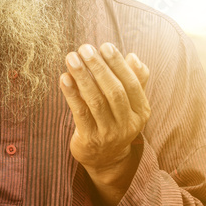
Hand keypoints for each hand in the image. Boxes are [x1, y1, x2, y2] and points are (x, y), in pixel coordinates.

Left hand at [60, 42, 150, 184]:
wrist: (106, 159)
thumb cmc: (117, 121)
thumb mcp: (131, 103)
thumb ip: (135, 80)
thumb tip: (133, 57)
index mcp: (142, 111)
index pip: (131, 83)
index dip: (118, 64)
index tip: (105, 46)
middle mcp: (128, 124)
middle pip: (114, 91)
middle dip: (98, 67)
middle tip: (85, 48)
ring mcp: (109, 134)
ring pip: (96, 101)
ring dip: (82, 77)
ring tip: (71, 58)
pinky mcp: (90, 140)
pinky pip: (80, 113)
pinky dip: (72, 94)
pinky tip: (64, 78)